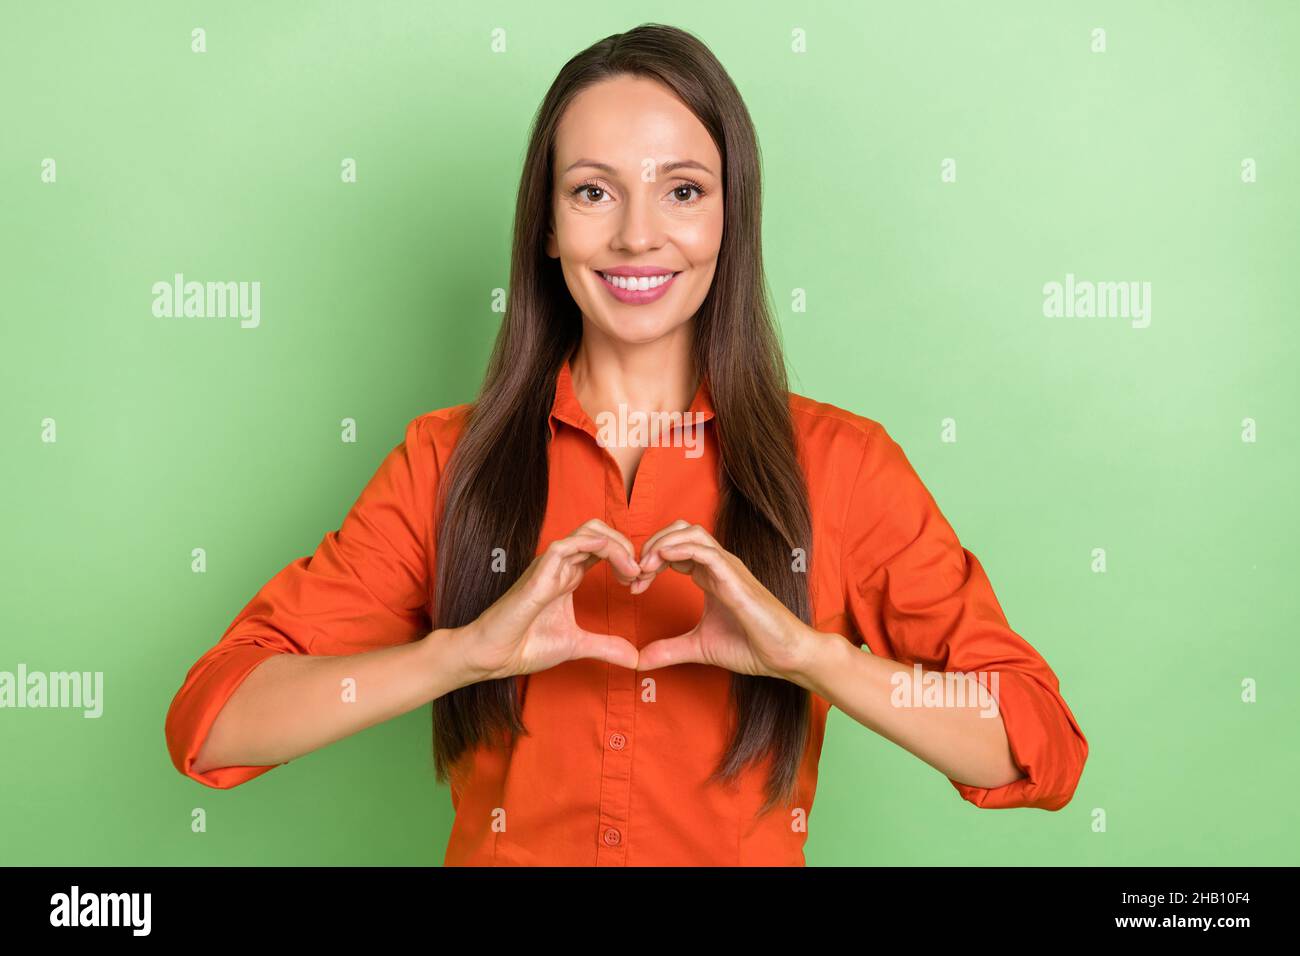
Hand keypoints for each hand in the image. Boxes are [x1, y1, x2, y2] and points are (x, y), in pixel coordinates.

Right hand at [454, 519, 641, 681]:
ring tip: (633, 571)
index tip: (640, 581)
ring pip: (589, 532)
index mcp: (569, 574)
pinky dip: (598, 546)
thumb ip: (606, 647)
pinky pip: (569, 544)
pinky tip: (616, 563)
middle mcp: (561, 564)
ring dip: (618, 545)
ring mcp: (550, 565)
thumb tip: (635, 658)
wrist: (494, 656)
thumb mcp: (577, 645)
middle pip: (600, 531)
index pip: (603, 548)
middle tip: (640, 573)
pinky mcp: (540, 571)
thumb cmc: (525, 645)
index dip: (627, 557)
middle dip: (626, 545)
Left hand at [631, 520, 819, 678]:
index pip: (674, 550)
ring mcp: (728, 568)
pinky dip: (680, 549)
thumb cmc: (751, 646)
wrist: (786, 656)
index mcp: (709, 576)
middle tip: (635, 572)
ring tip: (644, 567)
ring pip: (691, 534)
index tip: (634, 585)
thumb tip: (638, 661)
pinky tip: (661, 560)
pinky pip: (706, 551)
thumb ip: (669, 650)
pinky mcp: (735, 578)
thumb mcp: (698, 648)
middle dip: (652, 544)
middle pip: (679, 531)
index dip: (650, 561)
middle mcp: (718, 566)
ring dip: (661, 544)